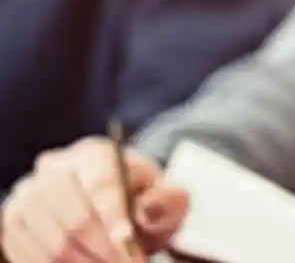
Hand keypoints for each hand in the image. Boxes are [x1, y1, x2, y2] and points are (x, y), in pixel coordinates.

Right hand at [1, 137, 189, 262]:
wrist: (111, 206)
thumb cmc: (143, 201)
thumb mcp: (167, 197)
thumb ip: (167, 201)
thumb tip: (148, 210)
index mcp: (95, 154)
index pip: (102, 185)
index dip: (115, 221)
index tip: (130, 251)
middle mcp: (55, 169)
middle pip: (75, 218)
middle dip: (105, 251)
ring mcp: (28, 195)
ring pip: (53, 242)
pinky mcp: (13, 222)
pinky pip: (30, 256)